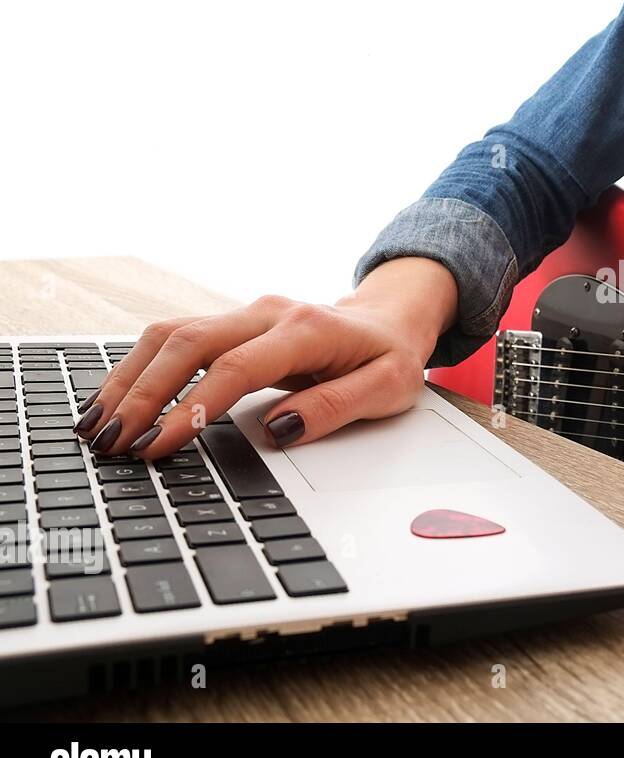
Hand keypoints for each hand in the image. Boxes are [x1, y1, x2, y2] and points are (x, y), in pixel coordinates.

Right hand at [74, 257, 458, 457]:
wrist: (392, 318)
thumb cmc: (391, 357)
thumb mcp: (389, 389)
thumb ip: (335, 407)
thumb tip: (278, 429)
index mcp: (307, 329)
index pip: (236, 368)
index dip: (193, 407)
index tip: (158, 444)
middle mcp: (268, 312)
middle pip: (188, 343)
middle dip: (143, 393)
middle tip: (112, 442)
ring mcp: (246, 313)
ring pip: (171, 334)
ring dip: (130, 378)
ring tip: (98, 425)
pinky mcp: (232, 322)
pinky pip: (175, 338)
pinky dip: (140, 368)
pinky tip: (117, 400)